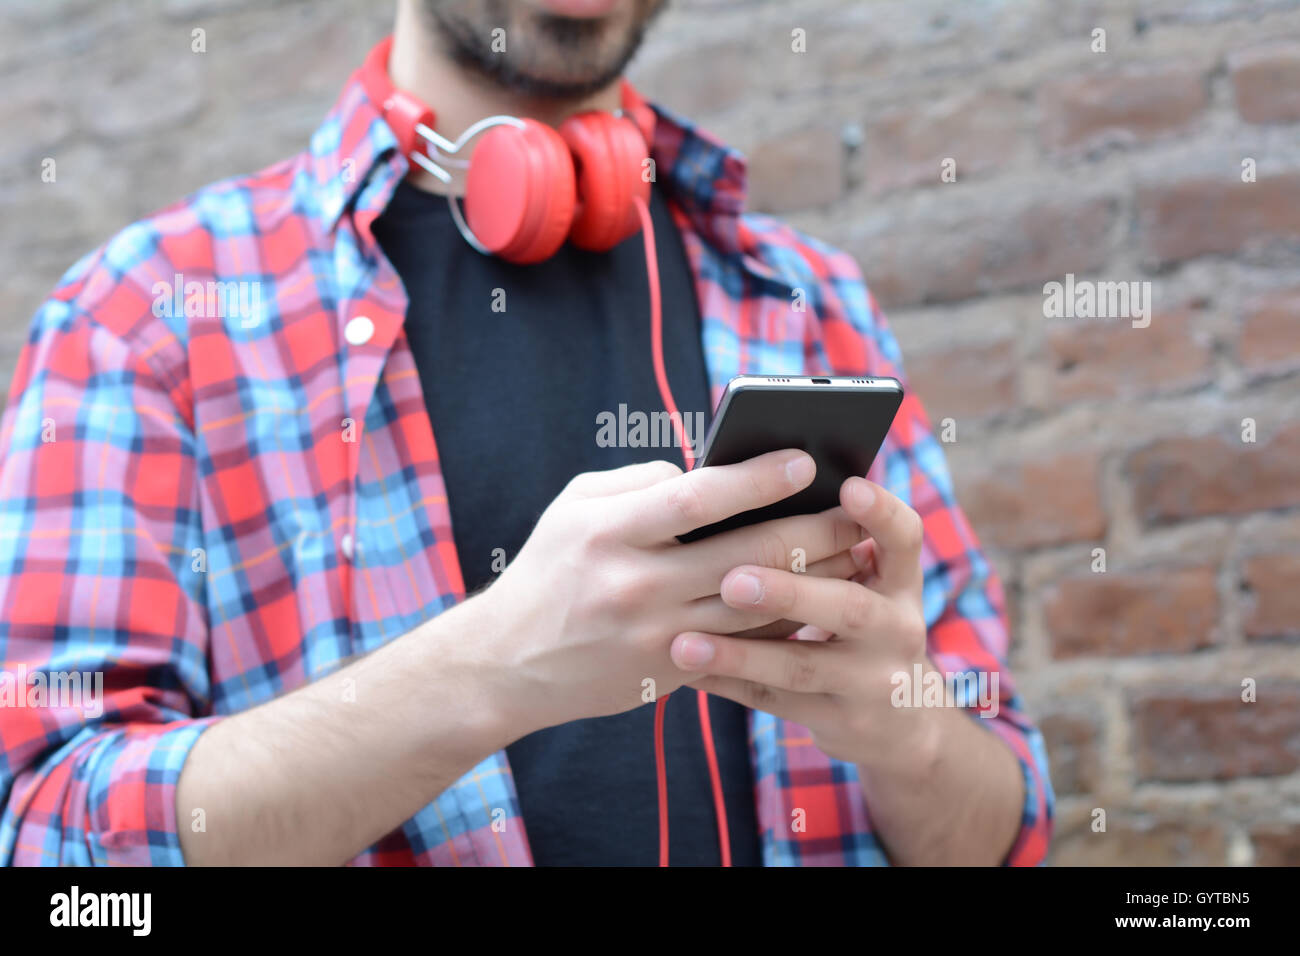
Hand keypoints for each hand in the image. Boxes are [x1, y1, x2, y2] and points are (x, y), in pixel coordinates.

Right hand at [465, 450, 865, 736]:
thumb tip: (710, 471)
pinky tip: (818, 599)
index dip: (756, 478)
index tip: (804, 459)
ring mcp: (659, 635)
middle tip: (854, 510)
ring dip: (814, 579)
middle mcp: (637, 586)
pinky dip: (786, 621)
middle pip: (747, 555)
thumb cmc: (549, 569)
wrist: (509, 663)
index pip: (698, 499)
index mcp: (611, 533)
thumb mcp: (574, 507)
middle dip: (810, 529)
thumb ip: (642, 482)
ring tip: (853, 553)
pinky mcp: (673, 671)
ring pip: (759, 606)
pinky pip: (745, 644)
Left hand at [669, 476, 938, 773]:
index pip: (904, 538)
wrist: (899, 723)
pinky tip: (682, 672)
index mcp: (900, 582)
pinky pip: (773, 703)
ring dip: (741, 654)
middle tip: (732, 580)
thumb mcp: (868, 587)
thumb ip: (830, 551)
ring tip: (685, 642)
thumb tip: (747, 495)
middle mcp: (897, 630)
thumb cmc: (860, 627)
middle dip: (790, 594)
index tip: (848, 486)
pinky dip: (726, 684)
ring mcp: (872, 684)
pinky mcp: (840, 722)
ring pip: (802, 667)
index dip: (882, 512)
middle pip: (849, 608)